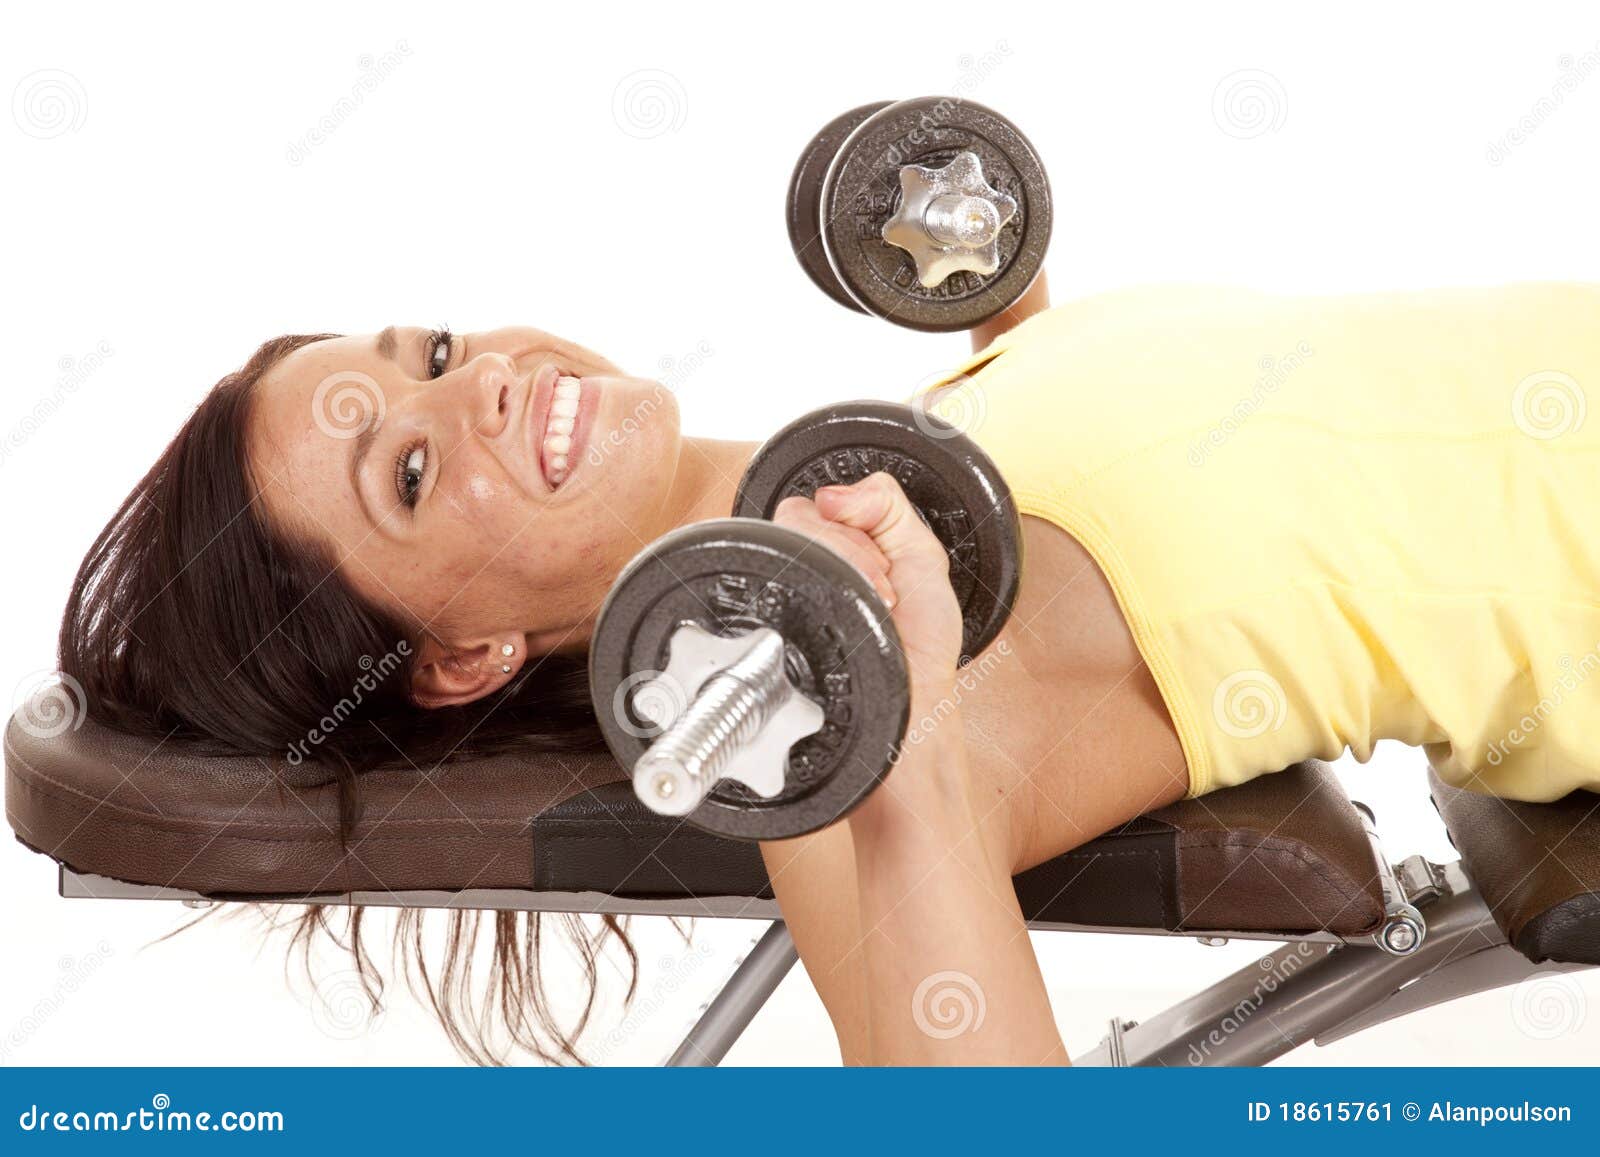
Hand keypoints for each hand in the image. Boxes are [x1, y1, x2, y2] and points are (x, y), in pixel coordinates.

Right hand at [773, 473, 962, 707]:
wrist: (914, 699)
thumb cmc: (919, 645)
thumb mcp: (921, 553)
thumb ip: (886, 503)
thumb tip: (829, 493)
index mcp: (838, 546)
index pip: (820, 501)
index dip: (857, 527)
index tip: (887, 567)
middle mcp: (807, 563)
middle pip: (799, 514)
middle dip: (855, 550)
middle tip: (884, 591)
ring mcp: (786, 586)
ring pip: (788, 536)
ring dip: (846, 567)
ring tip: (874, 606)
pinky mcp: (771, 611)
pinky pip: (776, 569)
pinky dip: (822, 582)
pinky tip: (849, 612)